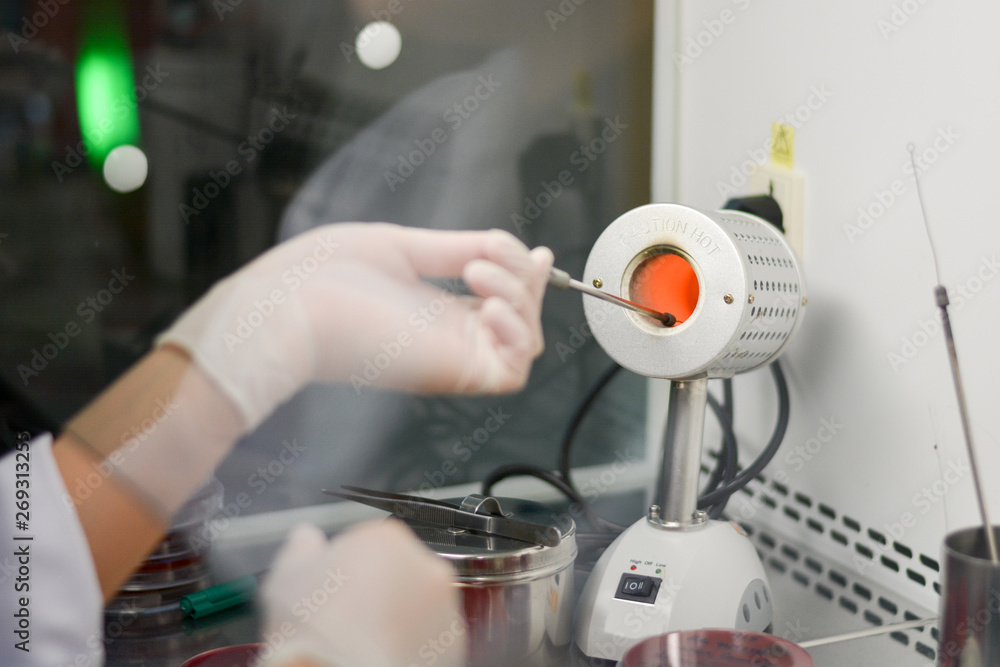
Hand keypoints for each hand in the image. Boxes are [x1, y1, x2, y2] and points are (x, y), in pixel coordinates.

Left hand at [158, 223, 552, 428]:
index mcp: (435, 314)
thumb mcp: (399, 249)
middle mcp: (450, 340)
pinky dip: (518, 333)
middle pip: (524, 321)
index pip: (502, 304)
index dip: (528, 278)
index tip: (536, 252)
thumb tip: (498, 244)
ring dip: (522, 298)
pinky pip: (512, 371)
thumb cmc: (319, 279)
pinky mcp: (450, 371)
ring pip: (527, 342)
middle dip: (528, 279)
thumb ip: (452, 249)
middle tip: (496, 252)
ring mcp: (452, 357)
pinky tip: (488, 304)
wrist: (285, 304)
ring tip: (476, 270)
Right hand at [257, 521, 465, 666]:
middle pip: (400, 570)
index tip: (337, 588)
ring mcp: (445, 605)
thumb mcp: (286, 577)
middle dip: (381, 589)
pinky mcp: (454, 643)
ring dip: (401, 616)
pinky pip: (430, 636)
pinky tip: (383, 656)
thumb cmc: (315, 632)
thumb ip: (301, 548)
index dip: (350, 567)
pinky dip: (413, 644)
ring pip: (419, 604)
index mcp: (387, 538)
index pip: (371, 542)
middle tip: (350, 618)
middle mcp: (426, 565)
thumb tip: (305, 540)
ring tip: (365, 642)